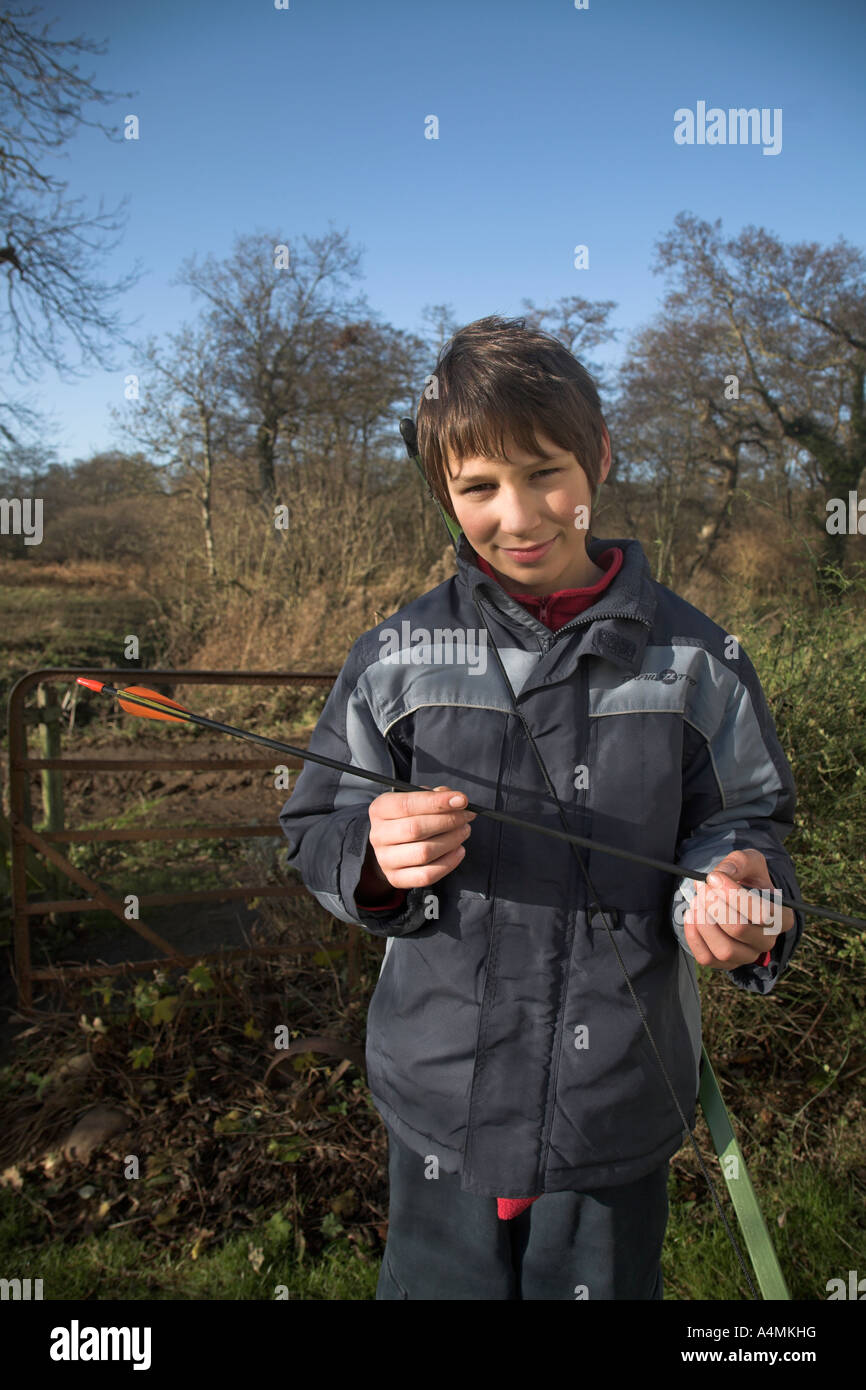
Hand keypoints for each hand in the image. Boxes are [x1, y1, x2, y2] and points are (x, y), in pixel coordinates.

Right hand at [366, 785, 476, 890]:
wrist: (392, 846)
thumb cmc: (408, 818)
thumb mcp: (416, 800)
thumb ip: (433, 796)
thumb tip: (454, 800)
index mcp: (380, 809)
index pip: (407, 804)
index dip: (437, 802)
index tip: (462, 800)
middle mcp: (378, 835)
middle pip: (416, 829)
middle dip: (448, 821)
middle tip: (466, 817)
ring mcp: (386, 859)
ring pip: (423, 853)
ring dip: (451, 841)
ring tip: (463, 831)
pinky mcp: (396, 878)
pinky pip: (426, 875)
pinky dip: (448, 863)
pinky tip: (459, 850)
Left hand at [683, 848, 795, 969]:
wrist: (735, 895)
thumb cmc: (746, 878)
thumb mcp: (748, 861)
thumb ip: (738, 863)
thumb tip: (721, 874)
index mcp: (782, 917)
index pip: (761, 913)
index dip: (733, 895)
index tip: (712, 877)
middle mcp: (768, 941)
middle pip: (739, 930)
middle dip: (715, 906)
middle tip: (702, 888)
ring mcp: (748, 955)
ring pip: (725, 950)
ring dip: (704, 923)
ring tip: (696, 901)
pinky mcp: (727, 963)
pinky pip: (707, 958)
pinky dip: (694, 936)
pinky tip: (691, 915)